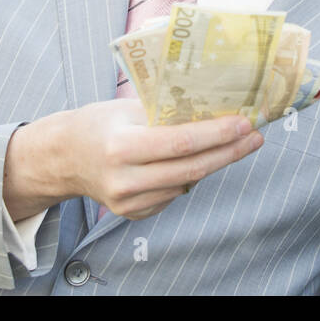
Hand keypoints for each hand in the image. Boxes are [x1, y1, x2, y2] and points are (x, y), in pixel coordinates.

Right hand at [4, 99, 263, 221]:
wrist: (63, 158)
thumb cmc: (99, 124)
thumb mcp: (128, 108)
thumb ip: (166, 111)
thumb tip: (214, 106)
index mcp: (122, 147)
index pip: (181, 142)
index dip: (218, 134)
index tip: (245, 123)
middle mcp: (125, 179)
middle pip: (191, 168)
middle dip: (229, 152)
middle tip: (255, 137)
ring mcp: (128, 202)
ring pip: (186, 183)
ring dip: (213, 163)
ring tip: (235, 143)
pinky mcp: (133, 214)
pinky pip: (173, 194)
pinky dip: (188, 176)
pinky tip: (197, 160)